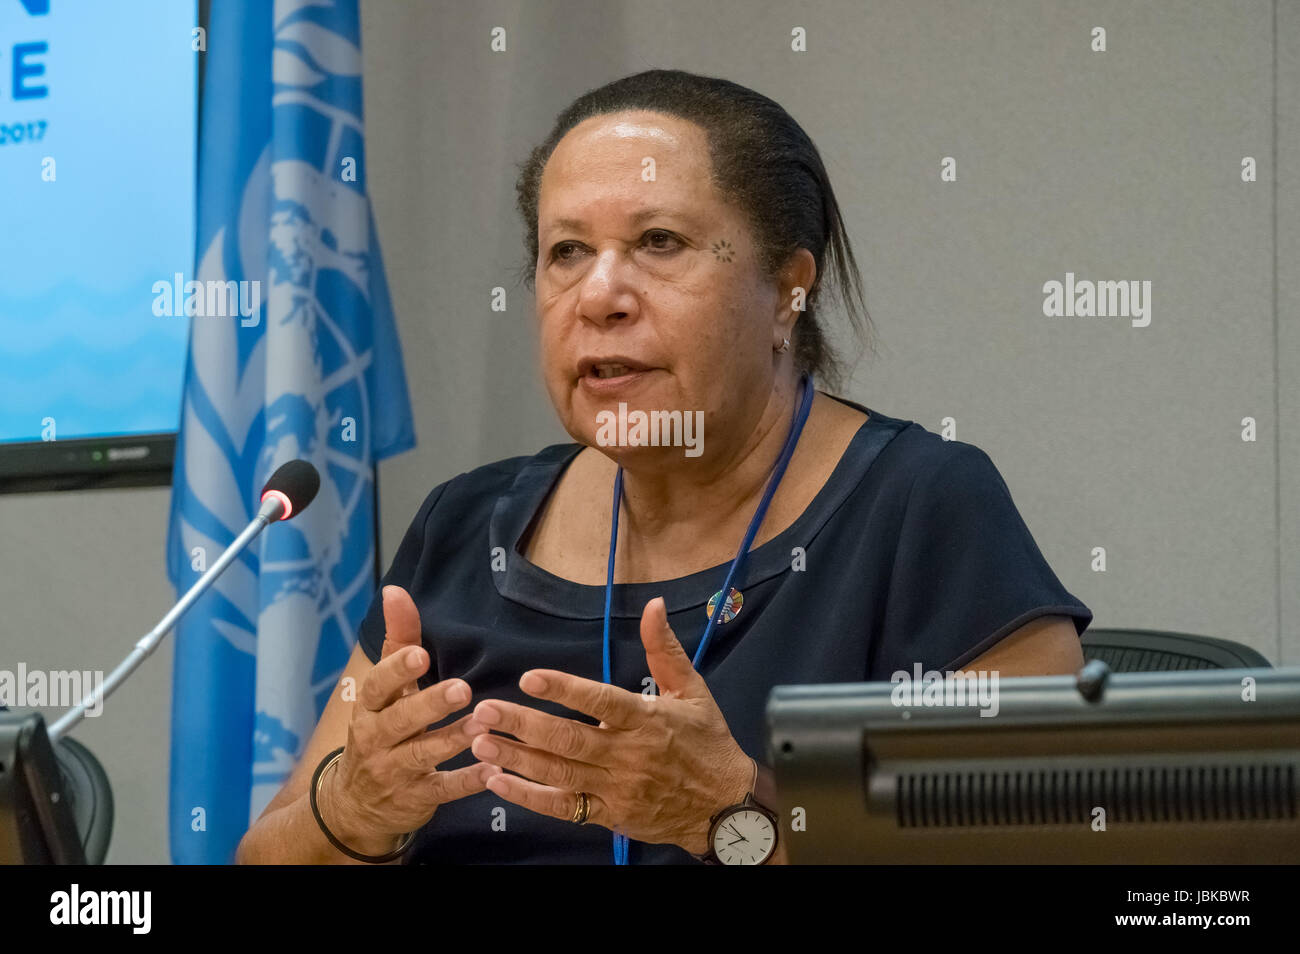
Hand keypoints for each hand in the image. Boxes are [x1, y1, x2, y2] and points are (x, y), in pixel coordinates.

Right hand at [323, 585, 499, 850]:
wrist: (354, 806)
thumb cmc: (380, 730)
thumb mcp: (384, 691)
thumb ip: (397, 641)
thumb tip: (396, 590)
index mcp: (370, 707)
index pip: (378, 686)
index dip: (396, 670)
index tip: (419, 654)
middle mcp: (377, 739)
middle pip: (401, 721)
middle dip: (429, 705)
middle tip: (462, 689)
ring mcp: (395, 772)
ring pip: (423, 755)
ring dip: (453, 739)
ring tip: (482, 725)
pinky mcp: (416, 799)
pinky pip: (443, 790)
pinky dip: (467, 782)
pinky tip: (493, 770)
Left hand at [470, 596, 753, 855]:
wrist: (725, 806)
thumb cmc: (707, 742)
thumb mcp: (693, 691)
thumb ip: (664, 649)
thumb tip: (653, 605)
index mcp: (648, 720)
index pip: (601, 702)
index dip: (564, 689)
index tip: (530, 678)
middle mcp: (629, 754)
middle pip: (570, 739)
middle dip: (523, 725)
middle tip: (485, 711)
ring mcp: (617, 788)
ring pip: (560, 773)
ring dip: (517, 758)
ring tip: (481, 742)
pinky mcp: (609, 814)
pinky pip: (564, 807)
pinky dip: (528, 797)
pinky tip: (497, 781)